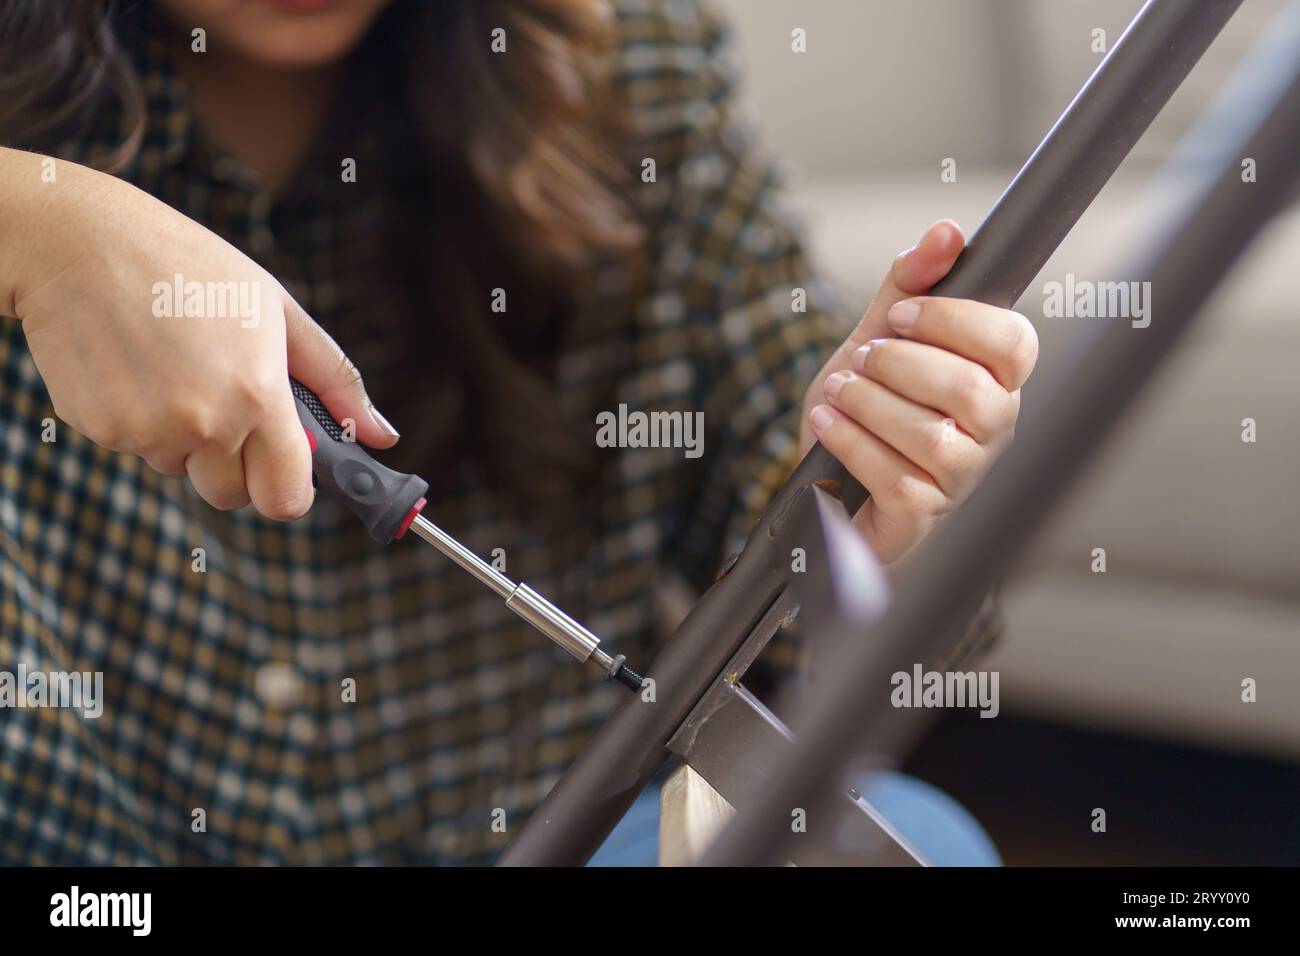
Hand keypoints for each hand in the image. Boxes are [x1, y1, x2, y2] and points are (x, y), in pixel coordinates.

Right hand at [4, 150, 397, 518]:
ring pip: (182, 470)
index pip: (287, 499)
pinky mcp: (99, 429)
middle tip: (227, 402)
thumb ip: (336, 382)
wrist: (81, 243)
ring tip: (175, 367)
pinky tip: (136, 366)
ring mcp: (146, 431)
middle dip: (238, 465)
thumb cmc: (192, 268)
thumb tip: (383, 435)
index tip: (288, 469)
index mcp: (258, 397)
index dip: (290, 489)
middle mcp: (204, 424)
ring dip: (186, 439)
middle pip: (234, 495)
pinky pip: (137, 449)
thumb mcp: (279, 311)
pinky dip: (140, 421)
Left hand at [801, 219, 1037, 566]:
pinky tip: (826, 424)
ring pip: (932, 437)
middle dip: (900, 364)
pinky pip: (897, 479)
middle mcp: (991, 433)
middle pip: (971, 390)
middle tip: (860, 359)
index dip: (956, 322)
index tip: (899, 316)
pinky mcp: (923, 517)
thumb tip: (947, 230)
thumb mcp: (876, 339)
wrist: (820, 484)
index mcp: (993, 381)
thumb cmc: (864, 413)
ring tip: (837, 391)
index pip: (1015, 343)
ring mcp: (961, 480)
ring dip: (870, 404)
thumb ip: (908, 287)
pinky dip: (852, 443)